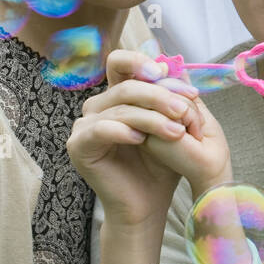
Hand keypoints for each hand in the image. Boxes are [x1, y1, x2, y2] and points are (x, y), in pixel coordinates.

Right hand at [67, 49, 231, 226]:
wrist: (149, 202)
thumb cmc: (161, 163)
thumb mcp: (172, 123)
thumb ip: (170, 94)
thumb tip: (172, 62)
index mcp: (116, 95)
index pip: (119, 62)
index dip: (139, 61)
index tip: (164, 72)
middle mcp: (97, 106)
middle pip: (126, 86)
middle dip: (159, 96)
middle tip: (185, 110)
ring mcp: (84, 125)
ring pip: (120, 108)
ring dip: (152, 118)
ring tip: (177, 131)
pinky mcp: (78, 146)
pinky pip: (100, 129)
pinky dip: (122, 131)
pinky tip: (141, 140)